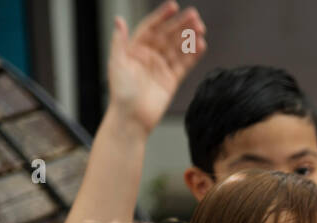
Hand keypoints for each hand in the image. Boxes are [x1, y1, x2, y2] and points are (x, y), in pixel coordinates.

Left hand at [107, 2, 206, 135]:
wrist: (132, 118)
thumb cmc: (121, 92)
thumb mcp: (116, 62)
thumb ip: (119, 41)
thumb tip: (119, 20)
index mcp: (135, 49)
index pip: (151, 27)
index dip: (162, 16)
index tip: (173, 7)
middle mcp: (149, 56)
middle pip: (168, 36)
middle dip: (181, 25)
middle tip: (194, 15)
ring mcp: (161, 68)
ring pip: (178, 48)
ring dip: (189, 38)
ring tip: (201, 28)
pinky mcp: (172, 80)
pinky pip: (184, 64)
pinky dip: (193, 55)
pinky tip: (201, 46)